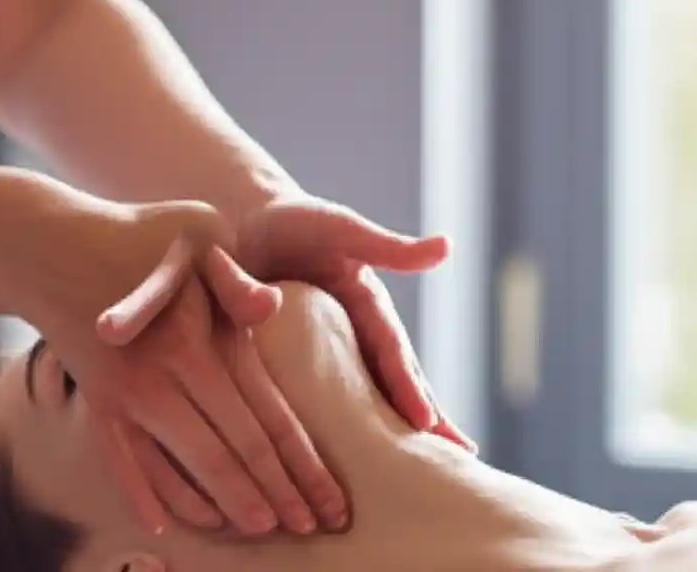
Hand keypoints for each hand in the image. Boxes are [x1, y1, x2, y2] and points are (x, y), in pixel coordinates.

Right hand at [24, 201, 339, 535]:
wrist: (50, 244)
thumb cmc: (141, 229)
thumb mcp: (199, 230)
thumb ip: (236, 276)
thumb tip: (271, 305)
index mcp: (203, 343)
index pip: (268, 419)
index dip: (304, 467)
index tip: (332, 503)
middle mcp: (165, 382)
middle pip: (233, 455)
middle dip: (277, 497)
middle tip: (312, 529)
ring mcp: (127, 399)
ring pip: (185, 468)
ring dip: (225, 504)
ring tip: (261, 530)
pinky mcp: (99, 403)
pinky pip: (125, 462)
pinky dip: (148, 495)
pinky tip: (170, 526)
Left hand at [233, 194, 475, 451]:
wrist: (240, 219)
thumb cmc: (295, 217)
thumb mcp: (340, 228)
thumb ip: (386, 243)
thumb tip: (447, 247)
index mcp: (366, 308)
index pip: (393, 355)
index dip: (410, 388)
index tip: (428, 423)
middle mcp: (350, 338)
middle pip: (389, 387)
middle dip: (423, 424)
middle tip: (456, 463)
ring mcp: (319, 354)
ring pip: (353, 404)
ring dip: (379, 439)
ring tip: (408, 479)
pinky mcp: (284, 364)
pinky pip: (309, 405)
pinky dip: (324, 437)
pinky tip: (327, 472)